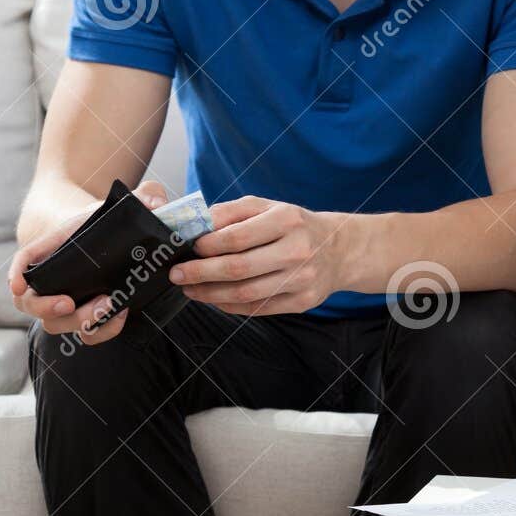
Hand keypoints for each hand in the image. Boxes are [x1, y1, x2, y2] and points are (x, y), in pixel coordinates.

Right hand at [8, 179, 170, 345]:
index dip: (17, 273)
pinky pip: (86, 333)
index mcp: (54, 248)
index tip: (19, 285)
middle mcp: (53, 279)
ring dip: (78, 321)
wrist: (114, 239)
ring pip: (56, 324)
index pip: (26, 260)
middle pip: (33, 302)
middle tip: (70, 303)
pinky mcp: (88, 315)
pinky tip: (120, 317)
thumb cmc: (109, 220)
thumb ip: (143, 195)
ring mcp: (67, 300)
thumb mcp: (125, 203)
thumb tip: (155, 203)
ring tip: (108, 308)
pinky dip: (101, 330)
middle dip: (47, 307)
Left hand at [170, 196, 345, 316]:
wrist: (339, 250)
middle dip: (200, 273)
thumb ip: (231, 213)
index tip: (188, 249)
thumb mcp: (267, 207)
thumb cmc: (295, 225)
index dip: (206, 246)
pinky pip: (257, 308)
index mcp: (287, 220)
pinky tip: (215, 298)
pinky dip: (230, 306)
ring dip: (210, 294)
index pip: (236, 237)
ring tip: (191, 289)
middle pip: (238, 268)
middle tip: (177, 274)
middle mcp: (297, 250)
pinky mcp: (302, 301)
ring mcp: (302, 279)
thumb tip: (195, 227)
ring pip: (245, 293)